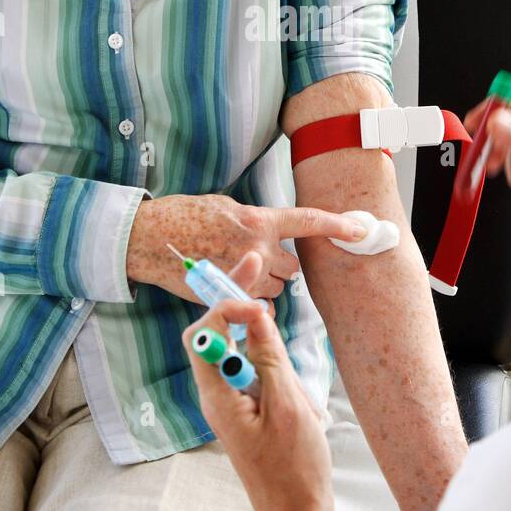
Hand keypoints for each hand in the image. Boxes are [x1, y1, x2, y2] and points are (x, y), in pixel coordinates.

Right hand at [127, 193, 367, 302]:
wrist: (148, 238)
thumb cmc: (183, 217)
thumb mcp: (224, 207)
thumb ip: (253, 220)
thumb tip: (269, 230)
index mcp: (258, 220)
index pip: (307, 221)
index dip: (337, 225)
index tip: (362, 229)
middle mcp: (256, 247)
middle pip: (294, 267)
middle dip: (284, 267)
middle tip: (261, 260)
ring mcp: (244, 274)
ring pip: (276, 288)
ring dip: (266, 284)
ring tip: (239, 271)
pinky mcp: (229, 294)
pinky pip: (256, 304)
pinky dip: (250, 300)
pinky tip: (231, 287)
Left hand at [182, 250, 336, 510]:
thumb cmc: (294, 468)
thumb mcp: (288, 405)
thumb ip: (270, 357)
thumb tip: (254, 312)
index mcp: (217, 395)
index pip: (204, 334)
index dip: (226, 307)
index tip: (258, 301)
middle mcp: (216, 395)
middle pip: (212, 334)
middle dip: (231, 298)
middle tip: (255, 263)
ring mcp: (230, 402)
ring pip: (231, 349)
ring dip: (250, 325)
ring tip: (271, 307)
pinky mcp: (246, 409)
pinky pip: (246, 368)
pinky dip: (262, 350)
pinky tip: (281, 351)